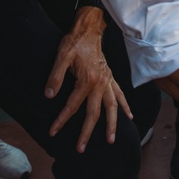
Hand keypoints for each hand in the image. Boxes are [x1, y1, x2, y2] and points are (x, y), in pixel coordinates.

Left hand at [45, 12, 131, 151]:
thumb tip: (49, 96)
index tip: (53, 131)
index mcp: (87, 80)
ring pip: (112, 108)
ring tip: (110, 140)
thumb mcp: (61, 56)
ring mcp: (108, 82)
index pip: (72, 105)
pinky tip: (129, 117)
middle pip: (94, 113)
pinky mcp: (111, 79)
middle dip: (86, 132)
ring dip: (111, 125)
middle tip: (80, 148)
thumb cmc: (74, 42)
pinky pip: (120, 95)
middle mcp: (100, 84)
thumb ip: (55, 77)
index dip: (61, 119)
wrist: (90, 30)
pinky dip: (125, 106)